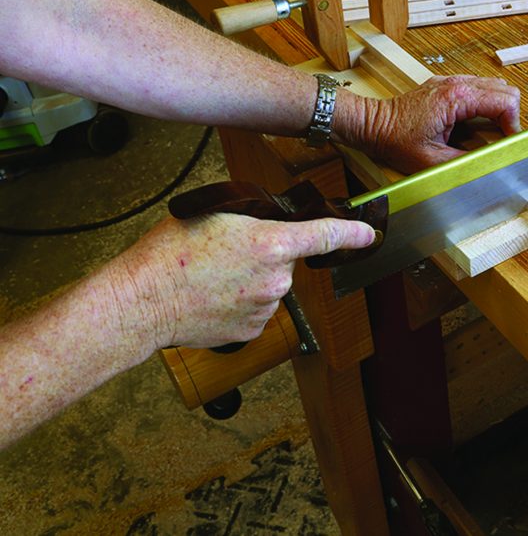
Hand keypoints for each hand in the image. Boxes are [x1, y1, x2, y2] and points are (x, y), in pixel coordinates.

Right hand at [107, 213, 374, 349]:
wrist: (142, 302)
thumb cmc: (169, 254)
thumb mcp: (215, 214)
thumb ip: (255, 216)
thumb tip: (272, 221)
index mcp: (271, 244)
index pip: (326, 234)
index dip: (352, 234)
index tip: (369, 234)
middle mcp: (277, 278)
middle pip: (287, 260)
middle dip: (266, 254)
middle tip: (226, 254)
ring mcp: (267, 307)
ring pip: (272, 286)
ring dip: (252, 280)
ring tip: (212, 278)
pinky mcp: (254, 329)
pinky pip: (258, 309)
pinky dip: (241, 303)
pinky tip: (214, 298)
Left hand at [350, 75, 520, 173]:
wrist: (372, 125)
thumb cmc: (395, 139)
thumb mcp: (432, 161)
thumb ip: (464, 162)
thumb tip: (490, 165)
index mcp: (456, 98)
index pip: (505, 101)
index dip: (514, 123)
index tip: (509, 141)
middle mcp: (456, 84)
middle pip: (504, 89)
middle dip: (509, 115)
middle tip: (502, 138)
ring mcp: (451, 82)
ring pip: (493, 86)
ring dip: (498, 108)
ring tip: (490, 131)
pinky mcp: (445, 86)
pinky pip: (477, 88)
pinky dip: (484, 103)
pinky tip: (474, 122)